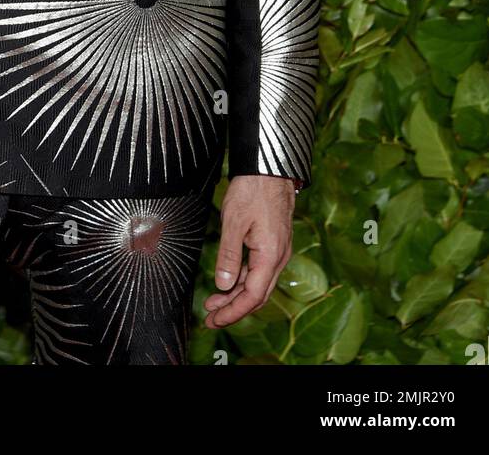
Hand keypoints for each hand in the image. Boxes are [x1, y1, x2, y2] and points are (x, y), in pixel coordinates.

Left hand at [203, 174, 295, 327]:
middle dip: (233, 310)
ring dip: (236, 296)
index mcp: (270, 256)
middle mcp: (278, 258)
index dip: (233, 312)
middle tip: (211, 319)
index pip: (252, 297)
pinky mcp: (273, 243)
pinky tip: (227, 281)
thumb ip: (229, 256)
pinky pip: (258, 270)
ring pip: (257, 283)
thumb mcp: (234, 222)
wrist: (270, 168)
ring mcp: (277, 251)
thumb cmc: (253, 191)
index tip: (215, 320)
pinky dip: (242, 280)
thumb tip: (222, 285)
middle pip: (257, 295)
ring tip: (213, 303)